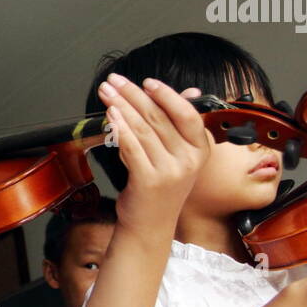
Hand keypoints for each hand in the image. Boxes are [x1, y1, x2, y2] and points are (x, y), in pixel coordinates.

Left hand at [96, 74, 210, 233]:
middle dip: (133, 95)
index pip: (186, 114)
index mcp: (200, 150)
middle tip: (115, 81)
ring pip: (143, 129)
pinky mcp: (149, 180)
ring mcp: (170, 171)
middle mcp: (189, 160)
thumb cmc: (160, 188)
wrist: (150, 225)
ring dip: (121, 106)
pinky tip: (110, 115)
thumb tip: (188, 92)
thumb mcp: (175, 155)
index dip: (166, 95)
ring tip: (107, 93)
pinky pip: (131, 147)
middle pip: (159, 117)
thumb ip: (176, 125)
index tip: (146, 82)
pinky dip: (119, 128)